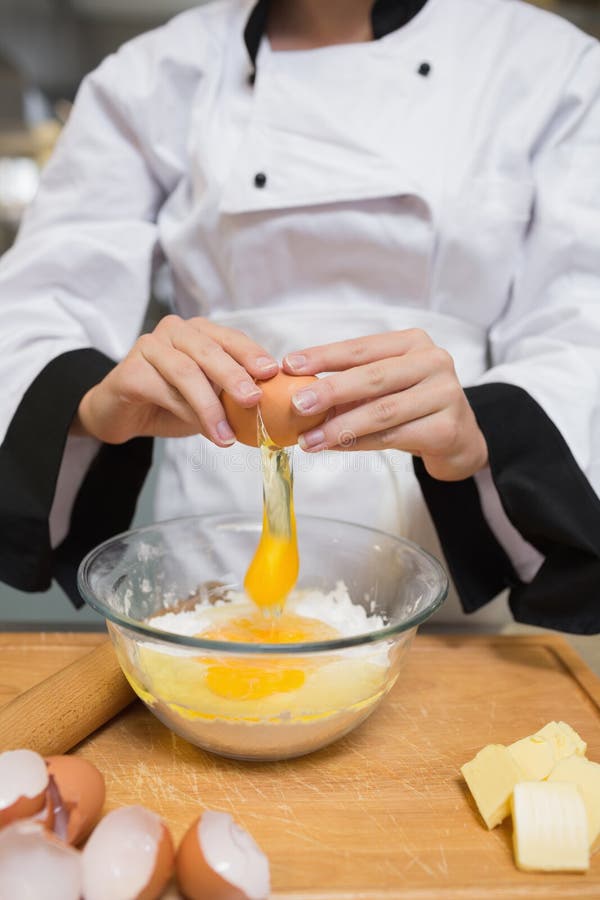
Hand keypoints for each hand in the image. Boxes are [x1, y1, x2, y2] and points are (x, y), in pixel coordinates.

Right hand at [73, 315, 277, 444]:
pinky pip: (163, 390)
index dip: (251, 354)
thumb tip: (268, 409)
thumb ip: (232, 396)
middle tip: (253, 400)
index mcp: (199, 332)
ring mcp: (149, 347)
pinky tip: (203, 431)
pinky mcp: (129, 370)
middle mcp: (175, 331)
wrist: (122, 415)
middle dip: (234, 376)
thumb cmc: (170, 402)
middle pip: (209, 351)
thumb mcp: (210, 398)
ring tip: (226, 434)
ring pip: (186, 372)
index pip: (230, 338)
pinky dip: (187, 413)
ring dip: (210, 406)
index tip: (272, 373)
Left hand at [282, 329, 487, 481]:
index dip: (324, 356)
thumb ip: (349, 385)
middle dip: (330, 391)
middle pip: (372, 377)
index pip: (361, 348)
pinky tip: (335, 447)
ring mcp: (445, 394)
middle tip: (296, 405)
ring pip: (382, 411)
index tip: (290, 365)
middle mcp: (433, 362)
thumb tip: (296, 393)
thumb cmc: (412, 406)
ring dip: (340, 427)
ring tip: (309, 440)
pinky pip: (393, 437)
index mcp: (413, 343)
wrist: (459, 438)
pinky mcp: (447, 428)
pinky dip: (360, 443)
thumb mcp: (384, 386)